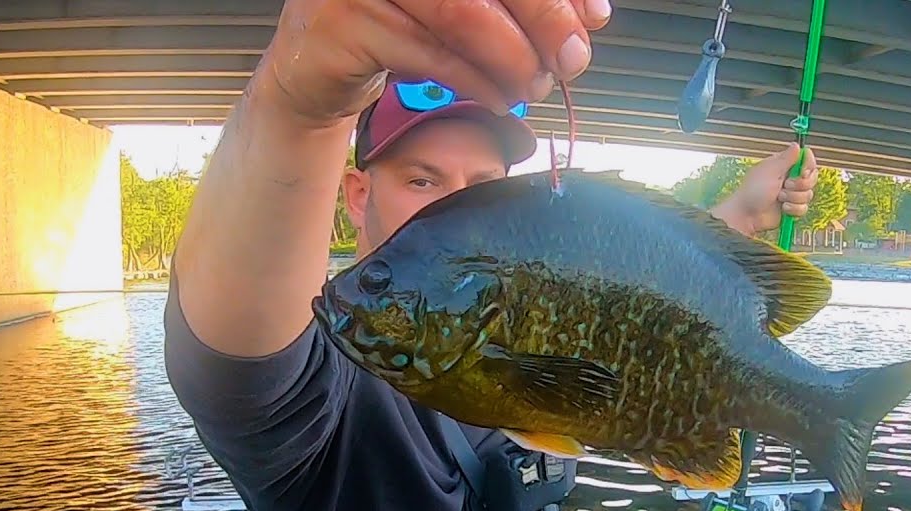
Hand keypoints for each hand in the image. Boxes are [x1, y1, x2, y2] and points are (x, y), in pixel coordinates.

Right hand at [263, 0, 612, 127]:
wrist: (315, 64)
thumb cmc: (398, 24)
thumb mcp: (459, 5)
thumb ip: (515, 5)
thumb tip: (589, 19)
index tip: (595, 18)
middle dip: (543, 21)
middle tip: (572, 60)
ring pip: (460, 17)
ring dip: (511, 59)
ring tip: (534, 86)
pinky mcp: (343, 23)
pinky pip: (429, 55)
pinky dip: (476, 82)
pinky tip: (502, 100)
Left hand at [713, 143, 818, 235]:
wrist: (747, 215)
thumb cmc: (753, 191)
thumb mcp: (771, 170)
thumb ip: (787, 158)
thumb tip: (796, 144)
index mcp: (784, 165)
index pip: (807, 160)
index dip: (808, 166)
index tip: (802, 172)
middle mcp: (790, 178)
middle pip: (812, 177)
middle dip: (801, 184)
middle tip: (785, 186)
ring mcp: (792, 193)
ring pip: (808, 194)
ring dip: (794, 197)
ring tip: (779, 198)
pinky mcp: (792, 208)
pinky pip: (804, 208)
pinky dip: (794, 209)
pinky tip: (783, 208)